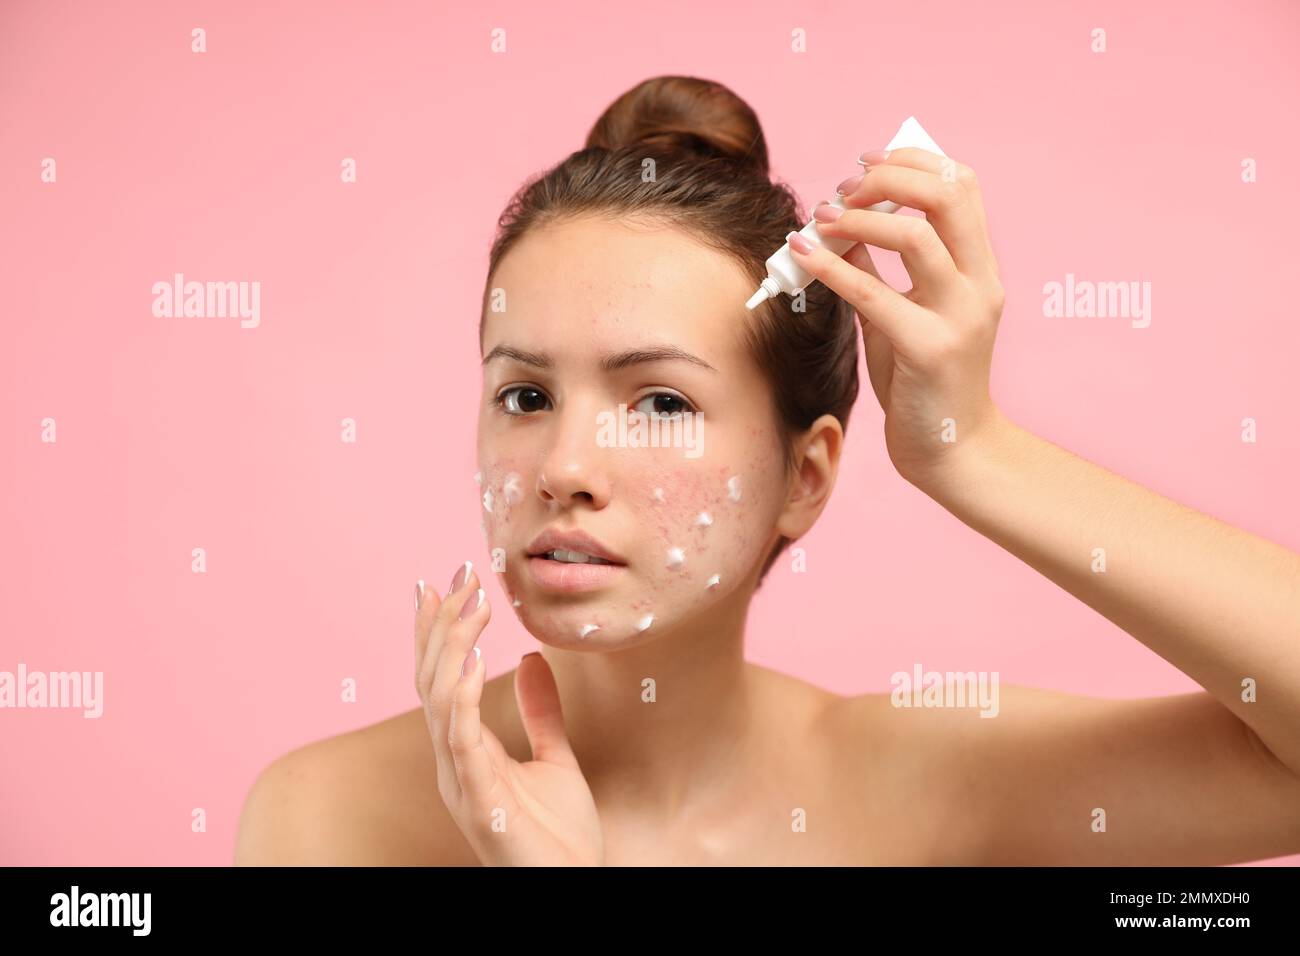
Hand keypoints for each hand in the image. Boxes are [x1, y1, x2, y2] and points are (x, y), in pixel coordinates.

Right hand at [415, 564, 604, 865]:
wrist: (573, 888)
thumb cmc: (560, 838)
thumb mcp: (556, 759)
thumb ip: (541, 713)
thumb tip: (535, 658)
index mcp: (467, 751)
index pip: (442, 679)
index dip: (438, 631)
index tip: (445, 582)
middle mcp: (454, 762)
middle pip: (432, 680)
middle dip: (442, 625)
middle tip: (461, 576)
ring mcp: (460, 780)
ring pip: (439, 700)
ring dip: (452, 648)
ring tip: (471, 604)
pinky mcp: (479, 798)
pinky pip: (461, 739)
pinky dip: (464, 696)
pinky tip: (476, 659)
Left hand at [790, 147, 1007, 492]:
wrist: (955, 452)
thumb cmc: (925, 384)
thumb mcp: (904, 316)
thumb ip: (880, 271)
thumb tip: (837, 225)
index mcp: (980, 271)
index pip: (963, 186)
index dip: (915, 160)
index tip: (869, 161)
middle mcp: (979, 286)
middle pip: (947, 195)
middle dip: (889, 177)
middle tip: (843, 185)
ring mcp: (959, 317)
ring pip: (915, 236)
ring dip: (859, 217)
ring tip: (822, 216)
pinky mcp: (929, 349)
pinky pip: (873, 294)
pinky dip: (832, 266)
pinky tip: (803, 254)